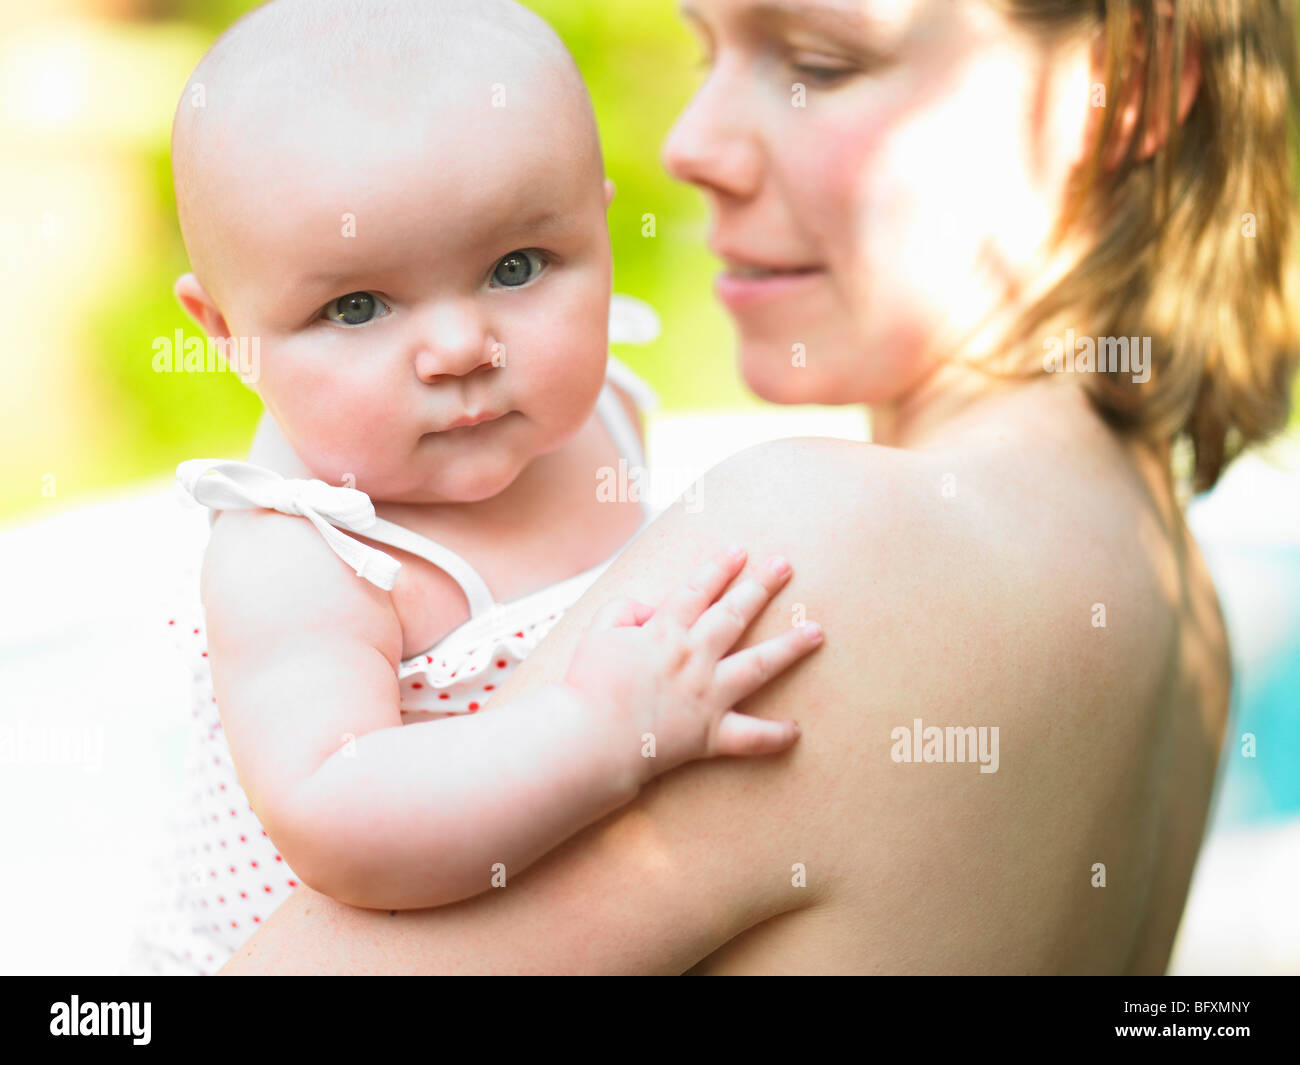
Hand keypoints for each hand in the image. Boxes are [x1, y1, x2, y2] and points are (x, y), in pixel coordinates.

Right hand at [562, 546, 821, 782]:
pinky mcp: (710, 735)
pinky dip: (774, 735)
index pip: (698, 590)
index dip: (719, 567)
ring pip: (758, 666)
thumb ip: (624, 610)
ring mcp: (706, 696)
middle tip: (784, 565)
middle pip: (735, 615)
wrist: (588, 740)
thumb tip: (651, 609)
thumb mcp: (597, 633)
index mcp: (664, 632)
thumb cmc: (587, 686)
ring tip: (816, 631)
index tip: (739, 551)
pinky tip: (796, 729)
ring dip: (789, 647)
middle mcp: (693, 658)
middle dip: (761, 587)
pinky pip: (749, 737)